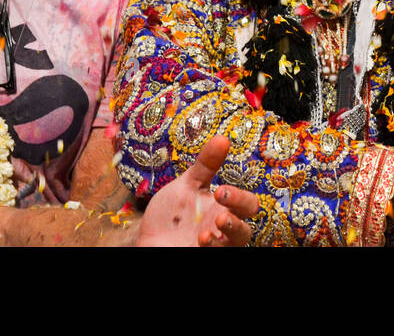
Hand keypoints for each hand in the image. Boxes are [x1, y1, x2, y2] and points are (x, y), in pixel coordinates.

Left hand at [137, 135, 258, 245]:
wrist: (147, 237)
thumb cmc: (171, 213)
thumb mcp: (187, 186)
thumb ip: (205, 166)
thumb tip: (223, 138)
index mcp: (224, 209)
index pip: (247, 204)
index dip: (239, 197)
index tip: (220, 190)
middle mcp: (224, 231)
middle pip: (247, 226)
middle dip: (238, 212)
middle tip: (221, 201)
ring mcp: (215, 246)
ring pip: (237, 243)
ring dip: (229, 233)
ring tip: (210, 228)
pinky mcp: (202, 255)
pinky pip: (217, 254)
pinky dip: (212, 247)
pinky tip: (201, 239)